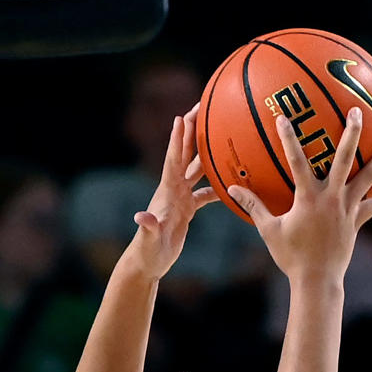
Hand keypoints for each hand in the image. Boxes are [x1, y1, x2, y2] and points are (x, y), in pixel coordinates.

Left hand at [129, 104, 219, 280]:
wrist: (148, 264)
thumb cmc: (148, 253)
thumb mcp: (149, 240)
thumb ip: (148, 228)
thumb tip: (141, 216)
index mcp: (167, 192)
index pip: (173, 160)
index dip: (177, 140)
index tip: (182, 117)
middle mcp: (173, 190)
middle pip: (185, 155)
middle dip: (192, 131)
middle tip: (202, 107)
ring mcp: (180, 199)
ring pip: (196, 169)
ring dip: (205, 150)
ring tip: (218, 131)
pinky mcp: (187, 210)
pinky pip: (205, 193)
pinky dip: (217, 184)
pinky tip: (230, 178)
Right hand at [227, 107, 371, 283]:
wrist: (316, 279)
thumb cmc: (291, 256)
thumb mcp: (269, 230)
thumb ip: (253, 207)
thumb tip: (232, 190)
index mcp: (308, 198)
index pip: (296, 161)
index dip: (288, 139)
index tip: (284, 117)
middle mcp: (331, 198)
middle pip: (345, 158)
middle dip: (351, 133)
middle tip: (357, 111)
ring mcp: (347, 208)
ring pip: (368, 177)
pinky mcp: (357, 221)